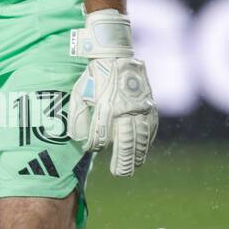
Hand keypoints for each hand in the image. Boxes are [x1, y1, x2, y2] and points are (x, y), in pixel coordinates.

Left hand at [68, 10, 158, 175]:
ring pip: (141, 136)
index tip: (92, 150)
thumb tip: (77, 139)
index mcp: (105, 105)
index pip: (100, 133)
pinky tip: (144, 149)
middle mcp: (124, 108)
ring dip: (138, 154)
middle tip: (120, 173)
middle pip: (125, 140)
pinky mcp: (149, 104)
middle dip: (123, 160)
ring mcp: (140, 106)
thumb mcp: (79, 93)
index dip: (96, 144)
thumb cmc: (94, 77)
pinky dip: (147, 140)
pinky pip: (150, 126)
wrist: (115, 54)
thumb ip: (78, 116)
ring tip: (133, 166)